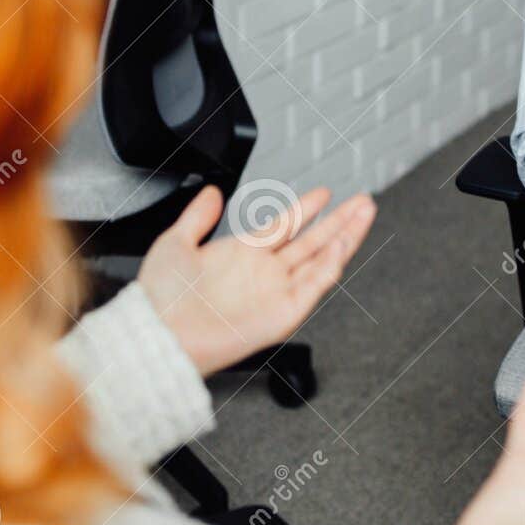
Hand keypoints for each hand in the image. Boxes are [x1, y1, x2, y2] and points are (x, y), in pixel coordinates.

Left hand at [135, 184, 375, 375]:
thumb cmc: (161, 298)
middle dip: (339, 220)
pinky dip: (330, 266)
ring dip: (345, 236)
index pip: (285, 226)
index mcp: (240, 255)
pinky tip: (342, 245)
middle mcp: (262, 274)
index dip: (306, 208)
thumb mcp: (176, 242)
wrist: (160, 332)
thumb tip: (212, 193)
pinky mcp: (283, 314)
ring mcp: (275, 293)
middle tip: (362, 201)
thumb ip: (197, 216)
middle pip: (312, 241)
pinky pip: (314, 287)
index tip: (324, 193)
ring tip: (364, 214)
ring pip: (320, 260)